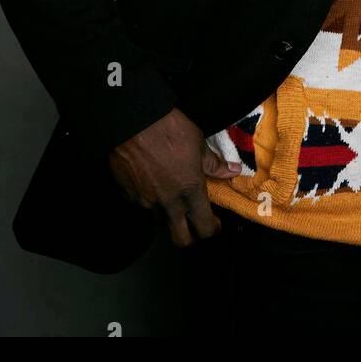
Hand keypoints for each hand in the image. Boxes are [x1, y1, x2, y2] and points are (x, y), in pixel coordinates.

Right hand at [107, 106, 241, 246]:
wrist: (133, 122)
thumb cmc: (170, 130)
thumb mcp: (198, 143)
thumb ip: (214, 164)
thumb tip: (233, 170)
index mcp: (190, 191)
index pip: (205, 228)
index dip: (212, 229)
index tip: (214, 224)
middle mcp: (168, 203)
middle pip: (181, 239)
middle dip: (190, 236)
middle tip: (194, 223)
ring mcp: (145, 202)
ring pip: (160, 221)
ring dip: (168, 215)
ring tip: (172, 197)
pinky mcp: (127, 195)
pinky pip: (141, 205)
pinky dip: (148, 200)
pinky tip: (151, 185)